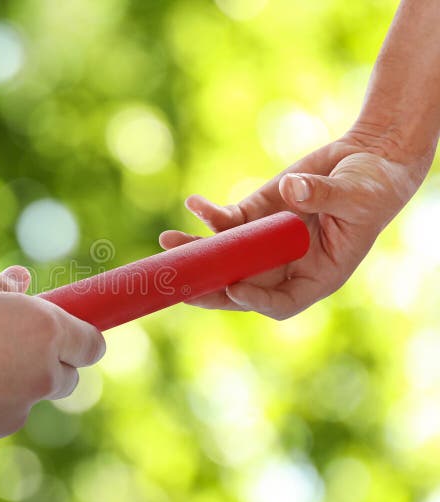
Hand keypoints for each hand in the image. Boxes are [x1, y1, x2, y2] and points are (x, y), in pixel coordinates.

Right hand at [0, 259, 105, 467]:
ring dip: (4, 379)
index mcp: (41, 332)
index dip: (79, 331)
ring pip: (22, 397)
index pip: (93, 343)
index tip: (57, 323)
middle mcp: (36, 380)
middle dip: (44, 357)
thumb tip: (18, 283)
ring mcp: (8, 418)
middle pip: (65, 376)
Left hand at [159, 130, 433, 318]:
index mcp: (317, 276)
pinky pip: (226, 222)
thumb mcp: (357, 193)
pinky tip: (195, 203)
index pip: (280, 302)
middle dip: (208, 286)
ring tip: (168, 242)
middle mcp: (285, 266)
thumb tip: (292, 191)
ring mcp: (266, 243)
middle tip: (178, 282)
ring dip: (195, 252)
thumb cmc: (372, 186)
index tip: (234, 288)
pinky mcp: (255, 217)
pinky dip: (209, 214)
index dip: (255, 300)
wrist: (365, 160)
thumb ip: (324, 195)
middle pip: (240, 287)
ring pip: (224, 258)